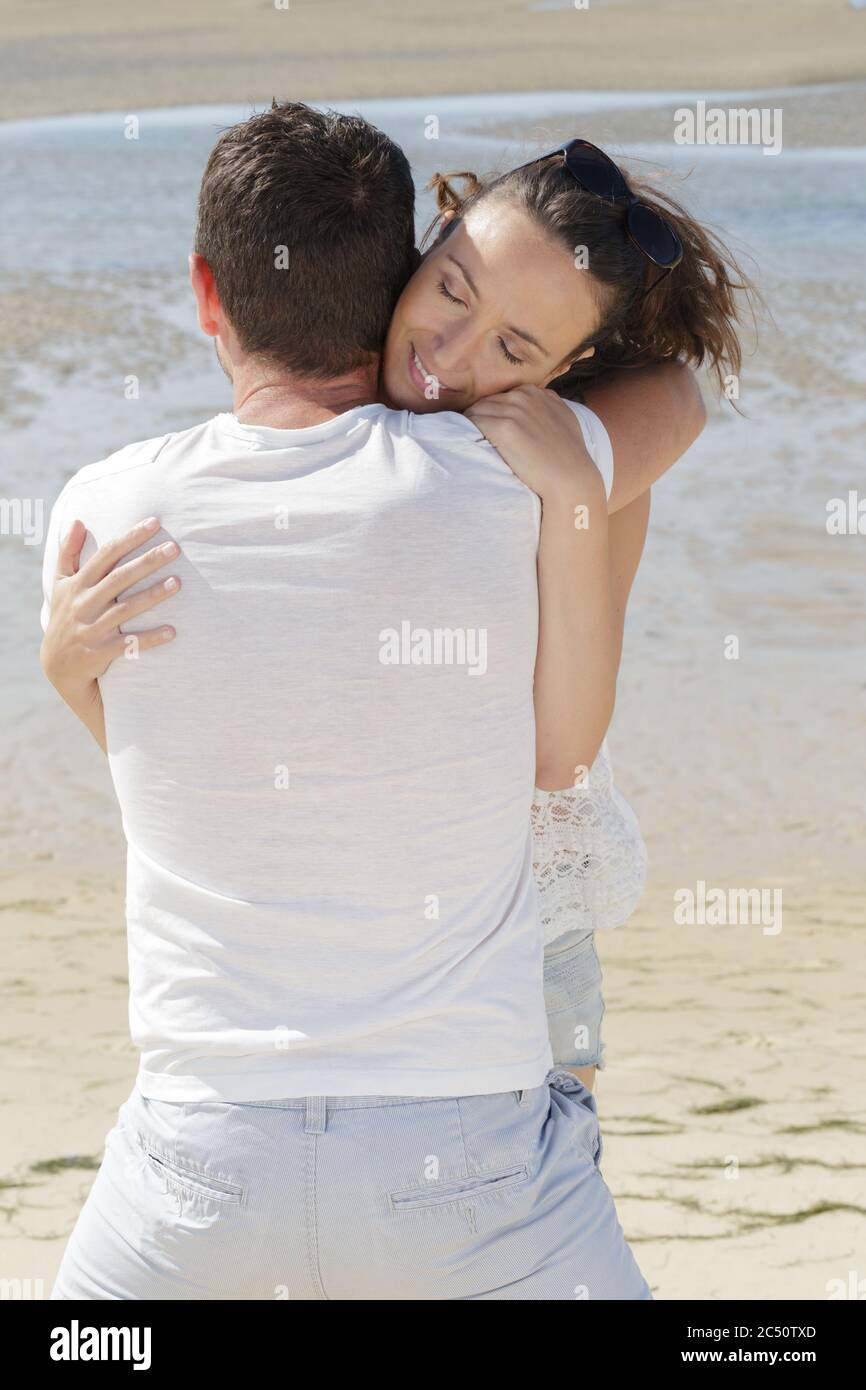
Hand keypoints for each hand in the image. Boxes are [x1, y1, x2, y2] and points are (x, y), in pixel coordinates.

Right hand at [40, 517, 179, 707]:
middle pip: (120, 578)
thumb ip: (67, 552)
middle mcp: (84, 604)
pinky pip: (128, 644)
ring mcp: (92, 629)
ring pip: (126, 609)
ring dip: (152, 596)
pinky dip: (150, 638)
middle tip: (174, 548)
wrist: (57, 664)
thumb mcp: (60, 584)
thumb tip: (77, 521)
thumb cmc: (64, 616)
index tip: (154, 523)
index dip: (130, 538)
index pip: (106, 555)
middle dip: (147, 561)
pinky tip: (172, 631)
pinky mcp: (101, 652)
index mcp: (78, 584)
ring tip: (177, 583)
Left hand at [464, 384, 605, 507]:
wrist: (570, 477)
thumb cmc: (569, 454)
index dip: (494, 415)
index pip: (500, 397)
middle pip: (485, 403)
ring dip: (472, 428)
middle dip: (482, 420)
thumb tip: (540, 399)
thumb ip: (548, 405)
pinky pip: (473, 423)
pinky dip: (468, 434)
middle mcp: (523, 395)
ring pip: (476, 412)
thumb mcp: (564, 417)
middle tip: (480, 442)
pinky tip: (471, 447)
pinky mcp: (503, 427)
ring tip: (474, 446)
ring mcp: (513, 409)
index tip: (493, 432)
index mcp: (534, 392)